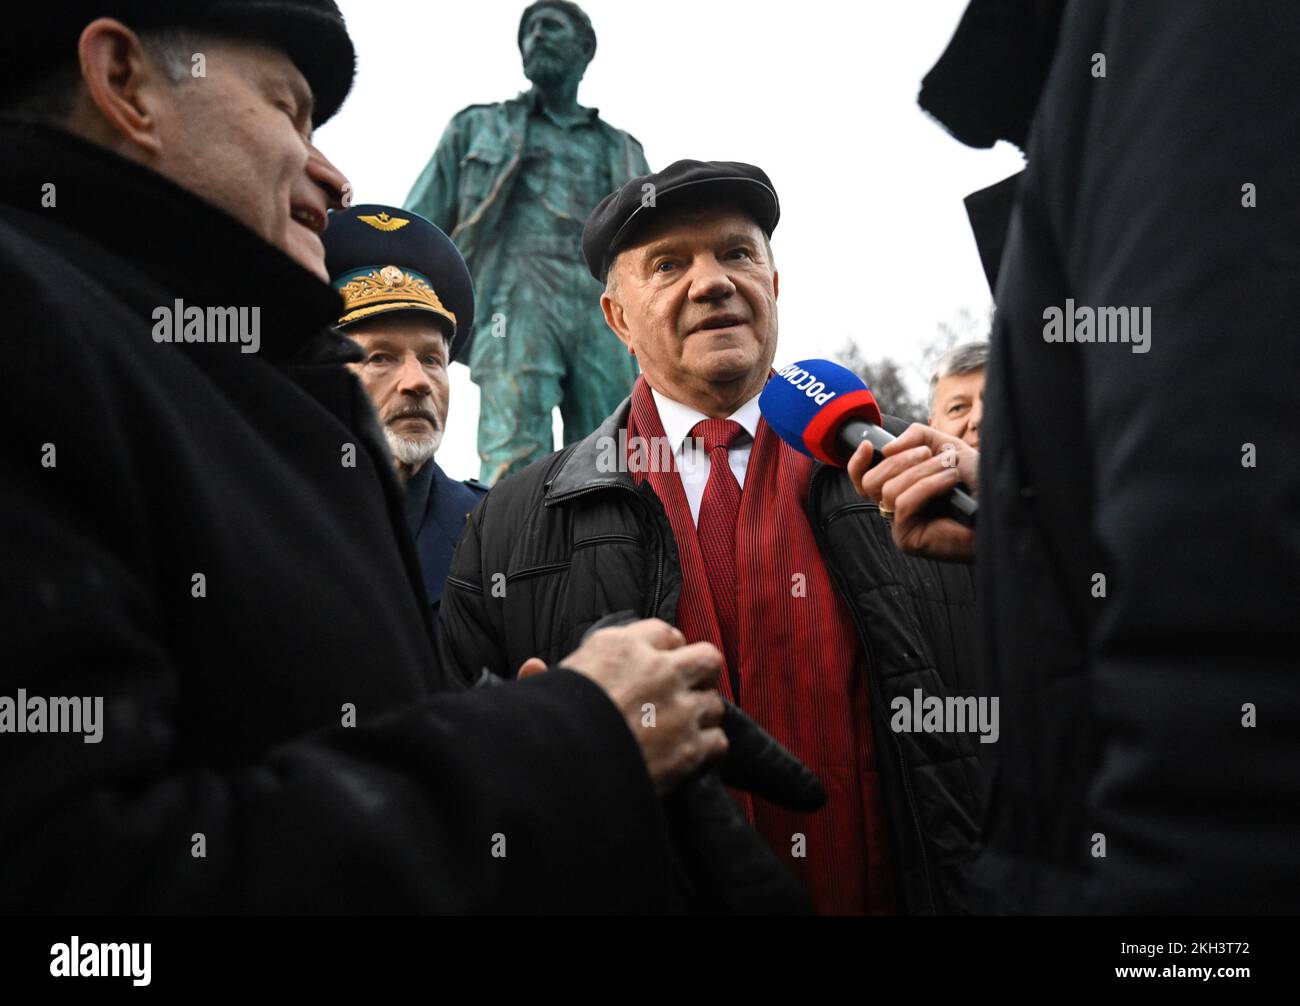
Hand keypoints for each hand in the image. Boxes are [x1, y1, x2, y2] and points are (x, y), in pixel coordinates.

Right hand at [558, 619, 726, 794]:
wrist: (564, 768)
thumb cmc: (551, 725)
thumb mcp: (544, 690)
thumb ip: (543, 676)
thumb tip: (532, 667)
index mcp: (622, 647)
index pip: (664, 632)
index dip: (667, 648)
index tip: (661, 662)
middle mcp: (658, 670)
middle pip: (706, 657)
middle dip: (701, 674)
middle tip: (687, 690)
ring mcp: (679, 708)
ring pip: (715, 702)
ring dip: (702, 717)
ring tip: (684, 729)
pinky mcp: (690, 748)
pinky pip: (718, 741)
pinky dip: (707, 750)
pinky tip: (690, 756)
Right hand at [847, 423, 978, 562]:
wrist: (998, 508)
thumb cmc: (975, 482)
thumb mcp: (944, 447)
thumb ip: (917, 437)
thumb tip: (886, 448)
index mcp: (899, 488)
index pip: (862, 480)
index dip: (857, 463)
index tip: (868, 445)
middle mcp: (895, 509)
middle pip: (870, 482)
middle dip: (899, 461)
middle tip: (927, 453)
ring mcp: (899, 526)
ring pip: (889, 491)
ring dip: (921, 472)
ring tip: (949, 468)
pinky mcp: (908, 539)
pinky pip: (904, 504)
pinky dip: (927, 486)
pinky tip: (950, 481)